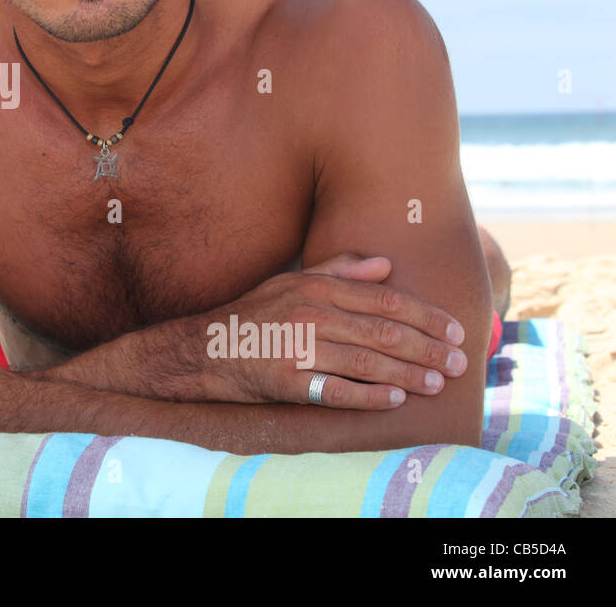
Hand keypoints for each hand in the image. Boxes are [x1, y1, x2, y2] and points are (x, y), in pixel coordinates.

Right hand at [204, 253, 467, 409]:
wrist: (204, 348)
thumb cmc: (255, 314)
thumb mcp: (292, 281)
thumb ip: (339, 270)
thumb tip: (386, 264)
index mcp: (316, 288)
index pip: (385, 300)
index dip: (426, 316)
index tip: (455, 331)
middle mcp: (309, 315)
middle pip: (384, 333)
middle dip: (428, 350)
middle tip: (459, 364)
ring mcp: (297, 349)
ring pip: (367, 363)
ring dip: (409, 375)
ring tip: (437, 384)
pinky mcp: (286, 382)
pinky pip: (337, 391)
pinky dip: (371, 397)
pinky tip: (396, 400)